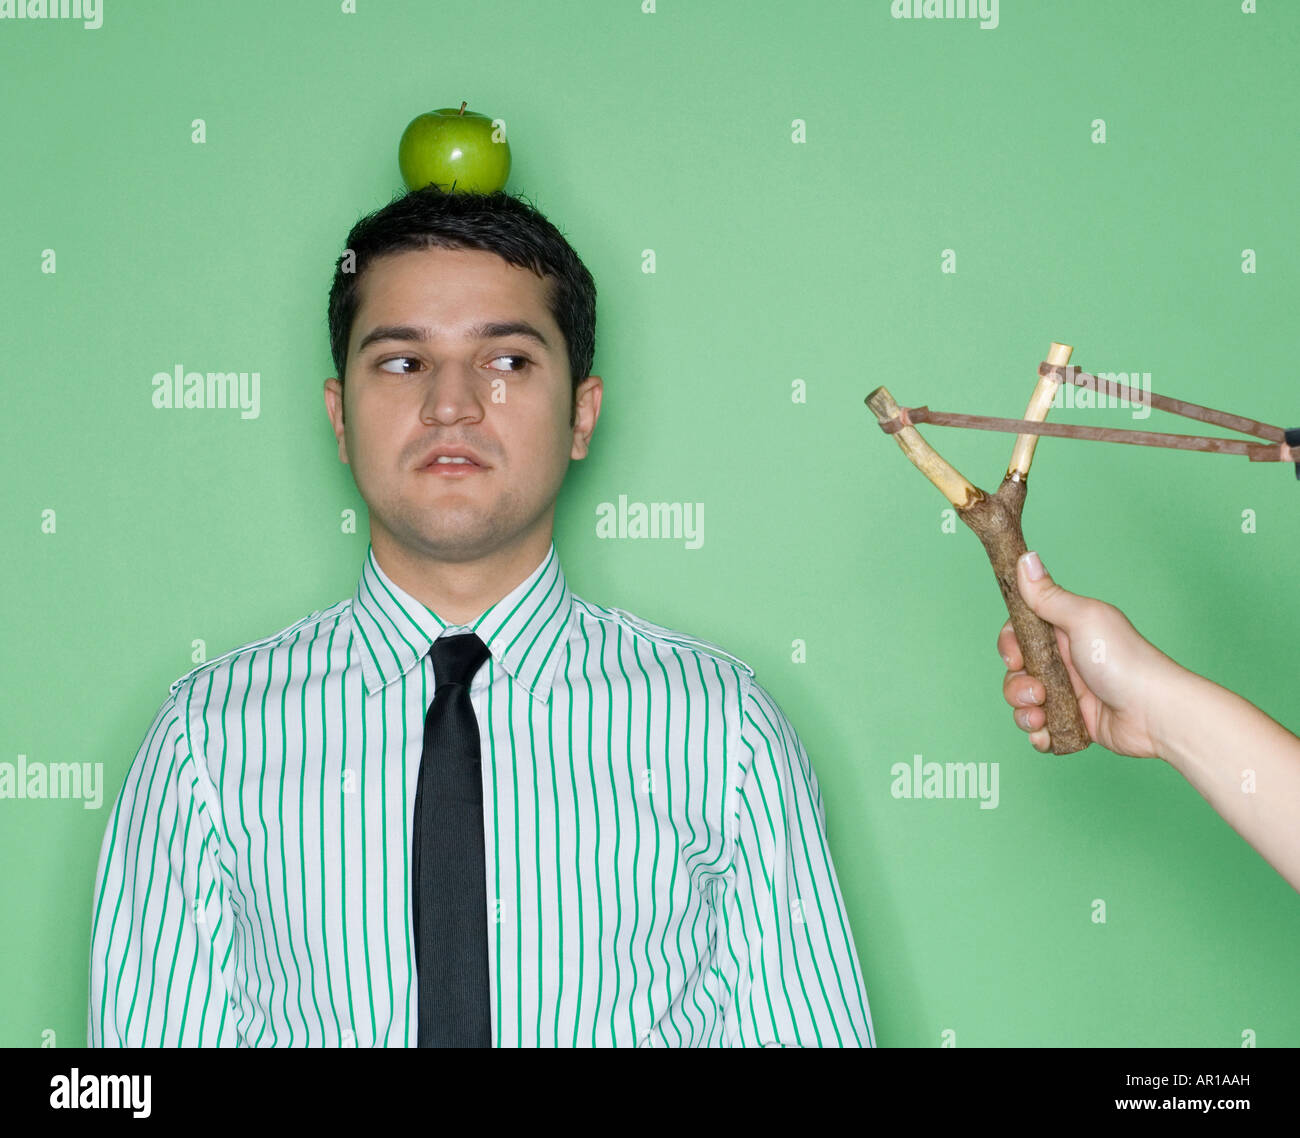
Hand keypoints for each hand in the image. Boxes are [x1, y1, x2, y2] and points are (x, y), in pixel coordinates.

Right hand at [998, 552, 1186, 758]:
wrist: (1155, 713)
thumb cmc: (1124, 660)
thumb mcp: (1083, 619)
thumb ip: (1048, 595)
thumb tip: (1024, 558)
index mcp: (1065, 631)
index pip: (1020, 633)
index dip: (1010, 645)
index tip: (1014, 657)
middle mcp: (1064, 661)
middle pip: (1017, 671)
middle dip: (1016, 685)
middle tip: (1037, 691)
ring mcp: (1069, 693)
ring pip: (1024, 701)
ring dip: (1024, 711)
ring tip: (1042, 716)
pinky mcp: (1074, 722)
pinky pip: (1040, 729)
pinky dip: (1038, 734)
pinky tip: (1046, 733)